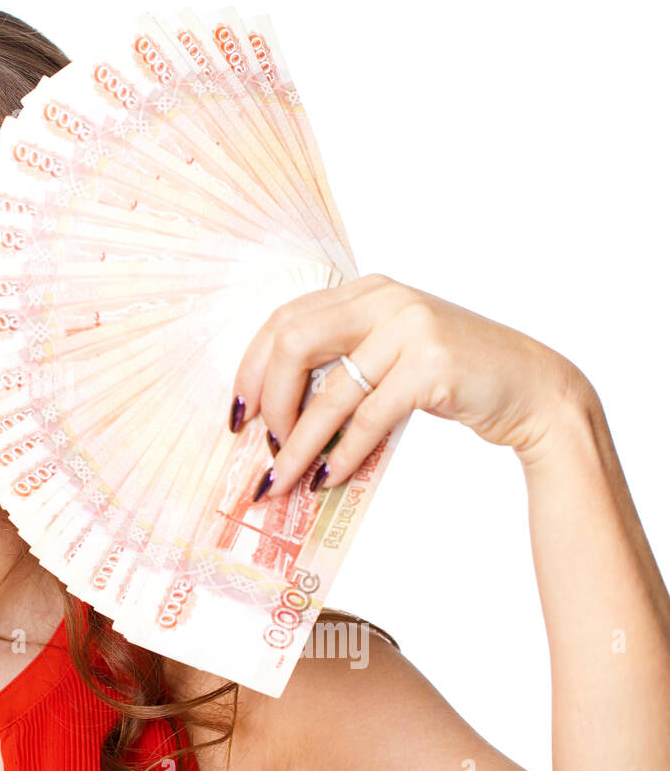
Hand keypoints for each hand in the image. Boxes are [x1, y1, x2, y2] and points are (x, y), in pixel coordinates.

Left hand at [229, 273, 592, 498]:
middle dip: (269, 401)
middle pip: (294, 343)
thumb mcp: (391, 354)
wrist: (534, 388)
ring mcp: (411, 328)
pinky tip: (327, 479)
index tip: (237, 413)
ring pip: (330, 392)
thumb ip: (341, 362)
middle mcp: (385, 298)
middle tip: (260, 445)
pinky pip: (367, 418)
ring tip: (281, 479)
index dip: (252, 368)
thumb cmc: (452, 378)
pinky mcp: (432, 366)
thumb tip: (274, 415)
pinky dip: (342, 454)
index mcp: (366, 290)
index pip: (285, 319)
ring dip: (299, 444)